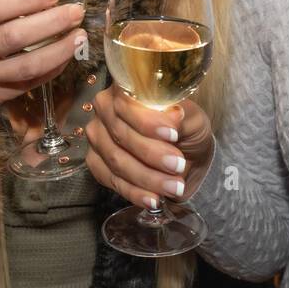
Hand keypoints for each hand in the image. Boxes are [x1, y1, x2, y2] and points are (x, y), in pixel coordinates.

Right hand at [86, 83, 214, 209]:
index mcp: (125, 89)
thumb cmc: (186, 128)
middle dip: (152, 154)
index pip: (126, 103)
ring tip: (175, 186)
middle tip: (177, 165)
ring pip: (117, 161)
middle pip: (121, 134)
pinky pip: (112, 181)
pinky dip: (135, 192)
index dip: (147, 121)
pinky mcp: (97, 164)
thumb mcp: (192, 118)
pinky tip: (154, 198)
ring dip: (148, 177)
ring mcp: (97, 137)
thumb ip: (181, 115)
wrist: (185, 154)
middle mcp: (104, 109)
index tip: (172, 134)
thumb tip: (174, 115)